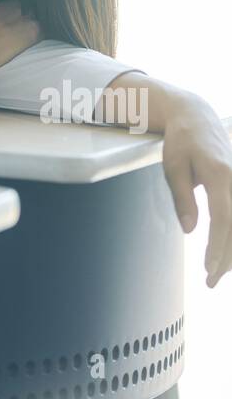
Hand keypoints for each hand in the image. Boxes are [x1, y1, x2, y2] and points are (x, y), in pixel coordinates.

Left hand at [160, 95, 231, 287]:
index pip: (223, 217)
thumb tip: (189, 230)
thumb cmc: (181, 141)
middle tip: (210, 281)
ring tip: (217, 274)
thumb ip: (182, 197)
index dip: (218, 245)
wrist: (197, 116)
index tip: (209, 268)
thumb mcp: (172, 165)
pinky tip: (227, 255)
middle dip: (227, 257)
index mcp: (219, 174)